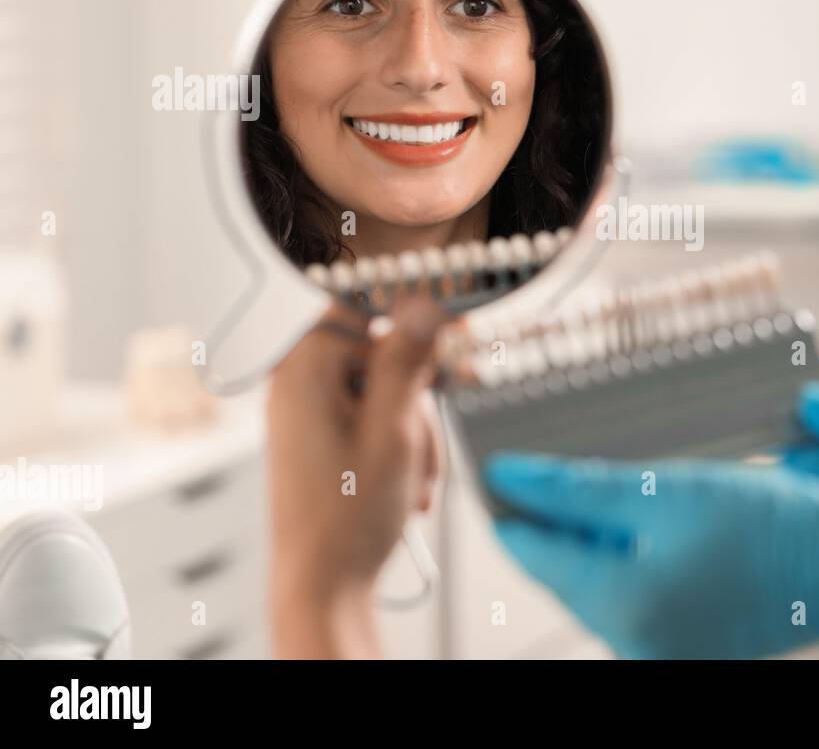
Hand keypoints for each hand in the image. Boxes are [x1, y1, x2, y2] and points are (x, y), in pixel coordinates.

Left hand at [266, 296, 444, 657]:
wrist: (323, 584)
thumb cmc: (346, 518)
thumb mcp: (394, 428)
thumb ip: (406, 360)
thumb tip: (420, 304)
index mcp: (305, 369)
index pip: (366, 311)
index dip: (413, 327)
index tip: (451, 344)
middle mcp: (297, 384)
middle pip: (380, 355)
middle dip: (415, 399)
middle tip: (423, 441)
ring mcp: (305, 412)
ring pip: (383, 392)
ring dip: (411, 431)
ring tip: (411, 478)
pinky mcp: (317, 437)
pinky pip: (369, 420)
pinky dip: (395, 446)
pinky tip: (400, 484)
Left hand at [487, 455, 818, 658]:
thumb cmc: (775, 526)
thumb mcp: (669, 489)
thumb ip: (580, 487)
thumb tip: (509, 477)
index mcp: (618, 605)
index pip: (526, 546)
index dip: (511, 492)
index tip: (503, 449)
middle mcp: (629, 641)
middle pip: (558, 563)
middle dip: (554, 507)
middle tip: (561, 448)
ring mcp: (656, 649)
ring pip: (594, 574)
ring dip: (594, 525)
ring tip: (616, 475)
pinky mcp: (682, 644)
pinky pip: (631, 590)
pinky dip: (631, 549)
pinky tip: (655, 511)